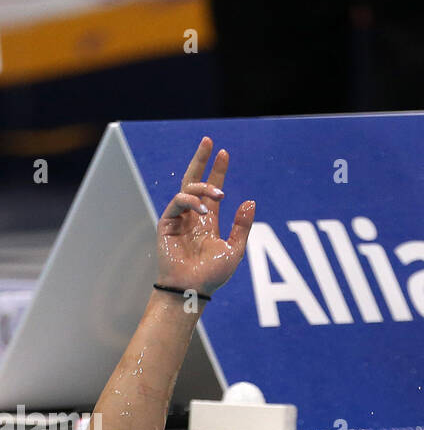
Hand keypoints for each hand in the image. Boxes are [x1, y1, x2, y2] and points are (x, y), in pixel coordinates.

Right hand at [155, 137, 254, 297]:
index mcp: (208, 222)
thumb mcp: (234, 249)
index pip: (212, 190)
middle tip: (209, 141)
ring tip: (220, 193)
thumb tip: (250, 201)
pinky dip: (191, 201)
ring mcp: (179, 218)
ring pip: (187, 188)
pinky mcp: (168, 222)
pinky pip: (178, 202)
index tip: (224, 153)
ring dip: (204, 186)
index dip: (217, 171)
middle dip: (202, 160)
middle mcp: (193, 217)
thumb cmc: (212, 275)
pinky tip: (203, 209)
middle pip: (195, 180)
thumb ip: (242, 226)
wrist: (193, 289)